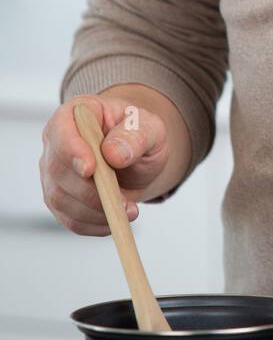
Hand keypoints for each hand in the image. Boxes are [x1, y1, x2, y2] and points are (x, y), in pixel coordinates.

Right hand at [40, 94, 169, 235]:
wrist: (138, 157)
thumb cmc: (140, 135)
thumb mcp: (150, 128)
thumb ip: (136, 136)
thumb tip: (114, 153)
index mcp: (76, 114)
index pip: (61, 131)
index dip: (71, 151)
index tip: (90, 170)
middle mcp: (56, 143)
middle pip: (57, 170)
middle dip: (90, 191)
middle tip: (124, 201)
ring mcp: (54, 173)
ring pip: (60, 199)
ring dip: (95, 211)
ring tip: (129, 210)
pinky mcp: (60, 200)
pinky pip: (70, 220)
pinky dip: (94, 225)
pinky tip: (117, 218)